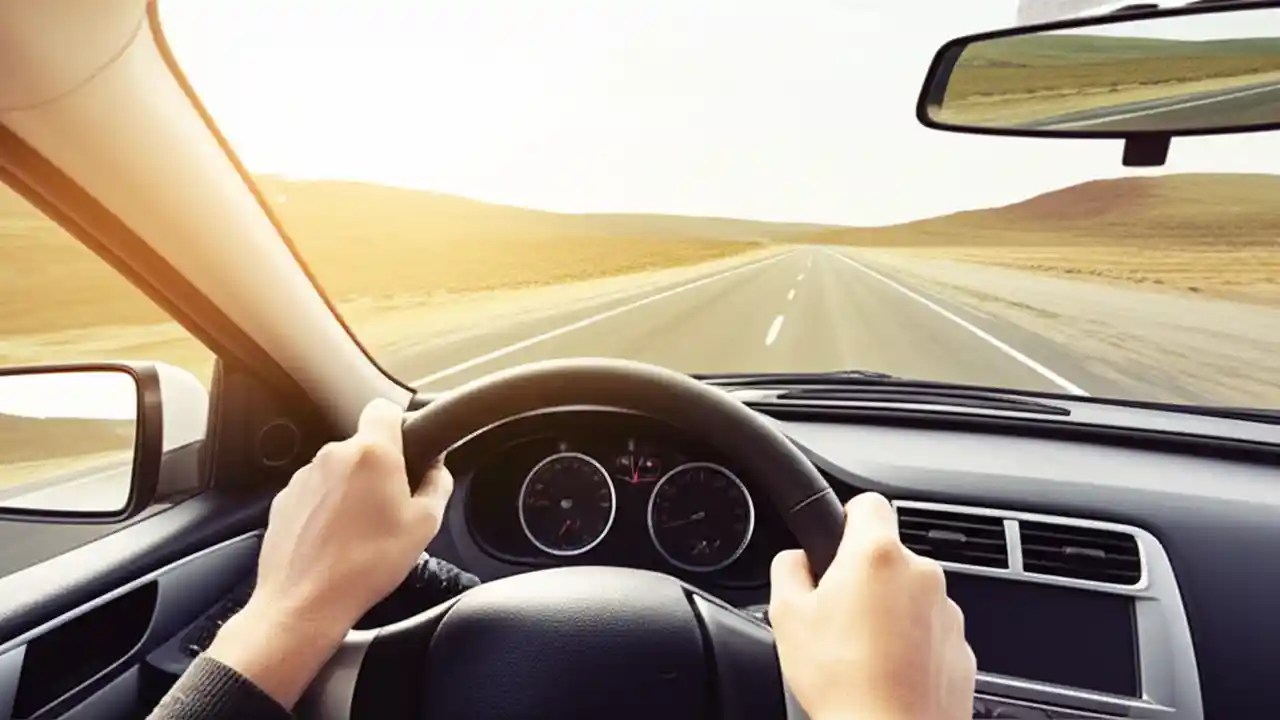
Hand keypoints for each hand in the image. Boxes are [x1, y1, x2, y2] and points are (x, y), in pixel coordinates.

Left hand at [207, 398, 453, 707]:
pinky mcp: (284, 500)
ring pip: (338, 471)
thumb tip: (437, 471)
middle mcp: (333, 455)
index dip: (400, 424)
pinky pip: (315, 493)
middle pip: (364, 446)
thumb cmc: (366, 566)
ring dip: (351, 491)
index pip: (385, 408)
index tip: (408, 449)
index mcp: (372, 454)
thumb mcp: (424, 526)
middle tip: (392, 508)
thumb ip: (438, 486)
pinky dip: (327, 509)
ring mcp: (304, 477)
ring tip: (361, 533)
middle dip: (379, 469)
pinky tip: (336, 542)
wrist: (305, 603)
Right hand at [769, 493, 974, 719]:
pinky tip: (886, 671)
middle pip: (888, 555)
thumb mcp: (786, 614)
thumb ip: (788, 569)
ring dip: (889, 611)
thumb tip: (796, 561)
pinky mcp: (961, 649)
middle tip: (835, 612)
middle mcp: (922, 574)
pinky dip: (911, 643)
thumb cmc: (840, 680)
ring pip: (910, 595)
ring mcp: (948, 613)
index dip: (846, 517)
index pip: (868, 503)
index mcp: (877, 555)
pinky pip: (930, 631)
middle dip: (864, 575)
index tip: (835, 540)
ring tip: (860, 651)